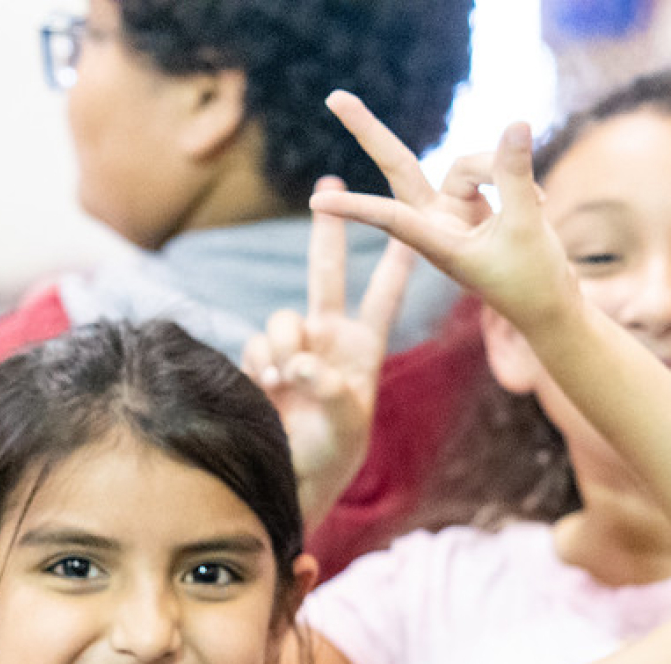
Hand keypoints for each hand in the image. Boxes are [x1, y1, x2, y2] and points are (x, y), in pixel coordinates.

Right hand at [242, 177, 413, 525]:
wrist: (296, 476)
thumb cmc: (334, 453)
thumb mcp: (346, 421)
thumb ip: (328, 386)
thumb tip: (299, 361)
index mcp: (364, 347)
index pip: (384, 292)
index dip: (396, 256)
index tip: (414, 217)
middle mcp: (329, 338)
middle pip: (327, 272)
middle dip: (329, 231)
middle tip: (332, 180)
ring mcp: (294, 348)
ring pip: (282, 317)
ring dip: (280, 346)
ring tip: (283, 382)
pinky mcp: (263, 362)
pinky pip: (257, 344)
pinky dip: (261, 363)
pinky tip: (268, 388)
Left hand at [308, 91, 579, 336]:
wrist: (548, 303)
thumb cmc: (532, 279)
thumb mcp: (526, 225)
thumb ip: (516, 176)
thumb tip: (515, 123)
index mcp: (437, 244)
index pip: (390, 219)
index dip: (355, 208)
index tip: (315, 204)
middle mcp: (435, 223)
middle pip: (398, 166)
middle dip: (369, 132)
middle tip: (334, 97)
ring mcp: (450, 211)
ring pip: (467, 165)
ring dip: (503, 171)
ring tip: (538, 203)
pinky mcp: (470, 203)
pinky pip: (488, 169)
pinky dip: (514, 177)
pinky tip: (541, 203)